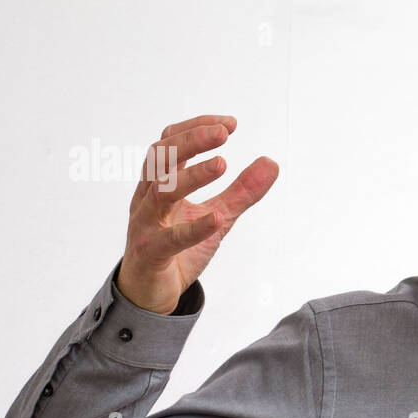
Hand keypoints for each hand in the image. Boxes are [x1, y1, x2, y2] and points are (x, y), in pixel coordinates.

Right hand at [116, 114, 278, 313]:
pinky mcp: (150, 254)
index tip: (230, 124)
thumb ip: (242, 192)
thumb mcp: (217, 216)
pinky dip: (193, 229)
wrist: (150, 292)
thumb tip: (272, 163)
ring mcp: (145, 225)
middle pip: (160, 158)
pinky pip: (169, 239)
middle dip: (191, 141)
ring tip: (222, 163)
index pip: (170, 142)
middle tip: (223, 133)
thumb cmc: (179, 249)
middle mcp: (147, 198)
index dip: (196, 128)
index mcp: (159, 183)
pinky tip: (217, 220)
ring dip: (191, 175)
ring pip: (160, 192)